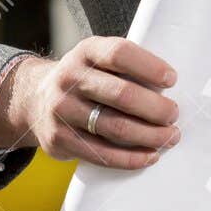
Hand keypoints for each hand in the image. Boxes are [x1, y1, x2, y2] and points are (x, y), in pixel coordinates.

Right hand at [0, 36, 180, 169]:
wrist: (35, 99)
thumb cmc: (86, 79)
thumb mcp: (98, 60)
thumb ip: (127, 67)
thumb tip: (170, 88)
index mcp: (86, 51)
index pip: (120, 54)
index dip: (150, 67)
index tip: (172, 79)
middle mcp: (70, 78)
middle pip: (123, 95)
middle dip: (156, 108)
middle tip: (174, 114)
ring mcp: (62, 110)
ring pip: (116, 127)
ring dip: (150, 136)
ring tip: (170, 136)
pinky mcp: (60, 139)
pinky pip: (102, 153)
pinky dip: (131, 158)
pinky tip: (150, 156)